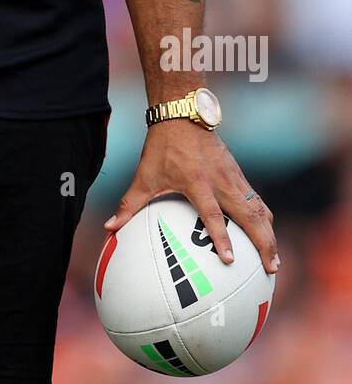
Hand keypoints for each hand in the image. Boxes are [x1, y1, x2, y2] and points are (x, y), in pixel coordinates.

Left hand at [103, 120, 279, 274]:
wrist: (184, 114)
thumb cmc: (162, 147)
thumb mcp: (144, 176)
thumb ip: (128, 205)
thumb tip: (109, 228)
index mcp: (197, 183)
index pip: (213, 215)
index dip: (221, 238)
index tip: (230, 260)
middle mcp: (220, 182)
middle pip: (249, 215)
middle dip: (264, 243)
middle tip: (271, 269)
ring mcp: (233, 177)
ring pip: (259, 208)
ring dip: (269, 234)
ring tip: (274, 260)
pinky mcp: (238, 174)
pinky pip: (256, 199)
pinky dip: (265, 218)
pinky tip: (267, 233)